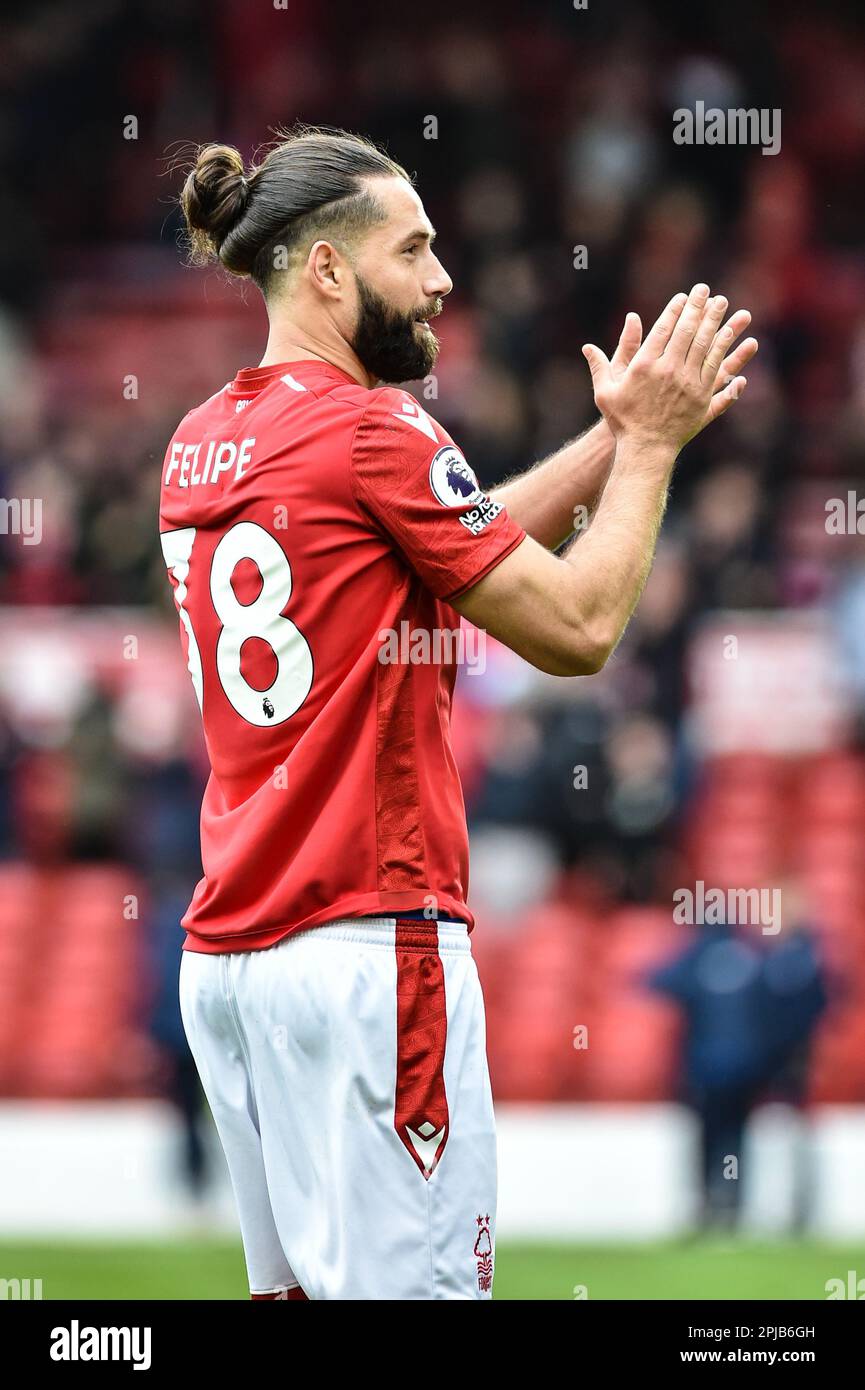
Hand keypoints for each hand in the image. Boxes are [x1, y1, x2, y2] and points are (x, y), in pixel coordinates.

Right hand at [584, 285, 757, 454]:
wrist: (646, 449)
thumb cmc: (623, 421)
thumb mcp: (605, 392)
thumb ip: (599, 366)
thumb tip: (587, 347)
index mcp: (644, 366)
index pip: (663, 329)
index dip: (675, 310)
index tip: (683, 297)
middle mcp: (668, 370)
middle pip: (687, 331)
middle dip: (697, 308)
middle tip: (705, 290)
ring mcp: (687, 383)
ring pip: (705, 345)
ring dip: (714, 321)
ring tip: (721, 304)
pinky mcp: (701, 396)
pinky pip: (716, 367)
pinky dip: (724, 348)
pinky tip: (729, 334)